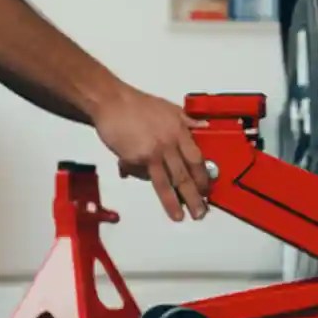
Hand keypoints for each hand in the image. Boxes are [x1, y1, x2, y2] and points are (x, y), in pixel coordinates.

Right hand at [94, 87, 210, 221]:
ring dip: (174, 202)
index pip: (197, 159)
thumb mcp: (170, 108)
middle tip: (200, 212)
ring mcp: (153, 152)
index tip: (206, 191)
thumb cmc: (138, 104)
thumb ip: (187, 121)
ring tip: (180, 217)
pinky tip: (140, 185)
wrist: (111, 101)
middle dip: (194, 196)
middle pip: (185, 175)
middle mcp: (170, 143)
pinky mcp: (136, 158)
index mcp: (180, 131)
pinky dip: (141, 180)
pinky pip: (142, 175)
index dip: (202, 178)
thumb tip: (203, 126)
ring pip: (167, 182)